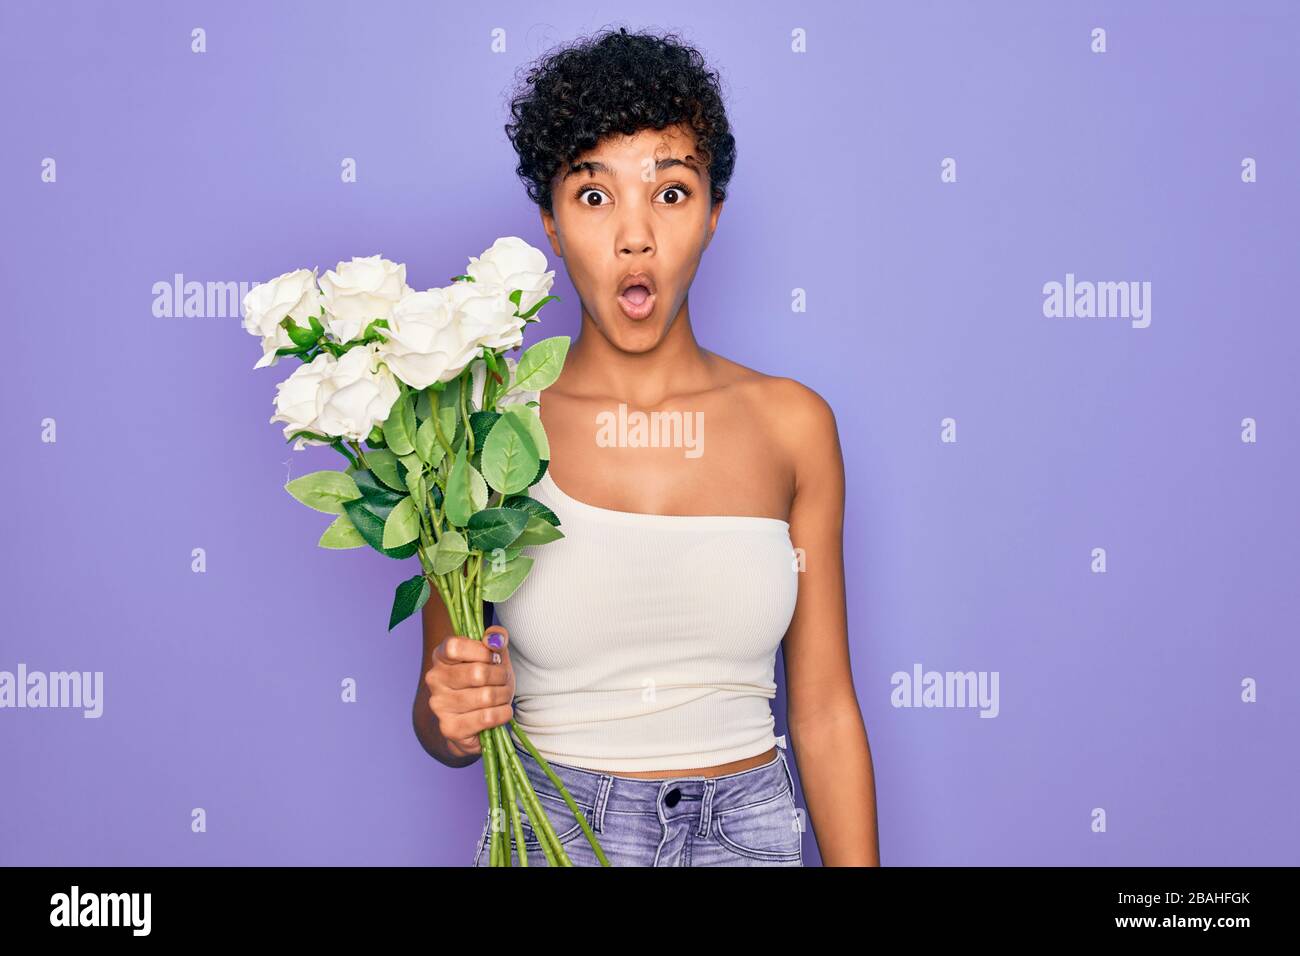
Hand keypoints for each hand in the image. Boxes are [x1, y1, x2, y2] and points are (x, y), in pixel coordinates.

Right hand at [423, 625, 514, 759]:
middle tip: (504, 681)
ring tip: (502, 696)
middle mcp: (435, 679)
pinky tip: (502, 711)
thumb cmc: (486, 683)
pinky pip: (487, 717)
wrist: (475, 723)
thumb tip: (495, 639)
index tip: (493, 658)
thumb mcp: (494, 655)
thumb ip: (496, 638)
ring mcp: (439, 705)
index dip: (482, 651)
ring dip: (504, 696)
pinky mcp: (450, 728)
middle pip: (478, 673)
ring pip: (486, 696)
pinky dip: (503, 714)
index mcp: (441, 656)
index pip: (455, 646)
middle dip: (501, 677)